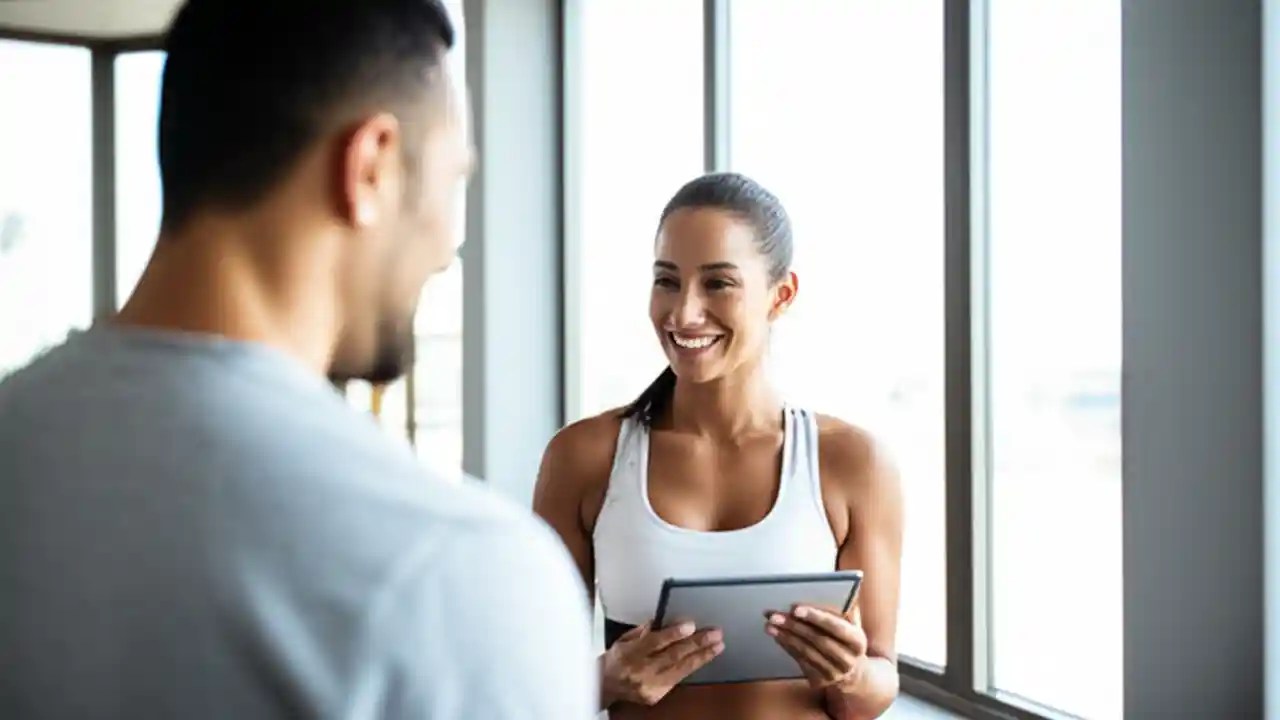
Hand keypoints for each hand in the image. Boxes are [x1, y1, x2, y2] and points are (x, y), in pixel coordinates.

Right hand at [601, 621, 724, 706]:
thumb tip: (662, 620)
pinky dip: (692, 668)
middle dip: (697, 644)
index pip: (655, 642)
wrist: (604, 686)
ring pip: (680, 670)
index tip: (691, 625)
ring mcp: (650, 685)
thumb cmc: (615, 659)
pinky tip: (704, 658)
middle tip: (715, 634)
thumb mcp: (624, 640)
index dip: (674, 633)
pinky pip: (678, 679)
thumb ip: (643, 632)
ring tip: (718, 646)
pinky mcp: (656, 695)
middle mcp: (641, 671)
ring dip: (702, 657)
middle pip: (673, 656)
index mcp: (630, 653)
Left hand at [765, 604, 867, 690]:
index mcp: (857, 641)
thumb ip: (845, 607)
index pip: (836, 627)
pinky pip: (800, 661)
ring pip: (806, 652)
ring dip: (786, 636)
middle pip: (817, 640)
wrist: (852, 672)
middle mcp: (848, 659)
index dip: (815, 617)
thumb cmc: (846, 638)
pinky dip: (787, 647)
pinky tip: (778, 636)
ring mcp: (834, 673)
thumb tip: (833, 587)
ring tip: (770, 624)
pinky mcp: (820, 681)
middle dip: (794, 626)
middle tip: (774, 615)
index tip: (795, 608)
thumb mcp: (852, 623)